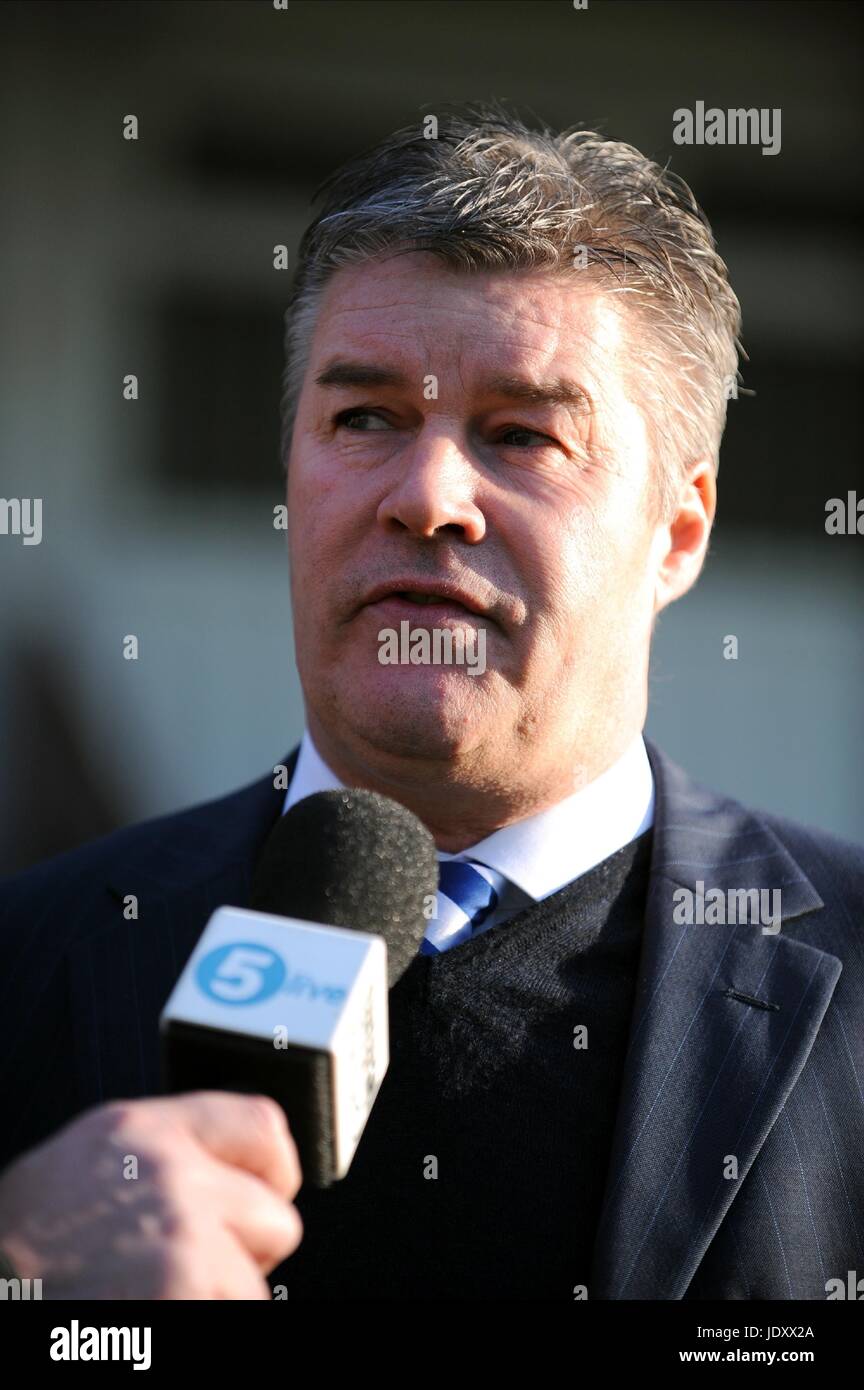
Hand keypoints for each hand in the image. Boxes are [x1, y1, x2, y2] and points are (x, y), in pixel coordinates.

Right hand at [0, 1091, 302, 1298]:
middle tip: (190, 1273)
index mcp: (139, 1130)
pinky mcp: (184, 1287)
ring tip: (151, 1301)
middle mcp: (168, 1169)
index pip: (262, 1127)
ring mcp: (181, 1232)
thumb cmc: (15, 1248)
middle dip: (244, 1255)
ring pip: (255, 1286)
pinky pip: (236, 1317)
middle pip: (276, 1217)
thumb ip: (155, 1161)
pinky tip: (146, 1320)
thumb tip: (222, 1181)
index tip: (264, 1198)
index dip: (272, 1175)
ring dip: (217, 1302)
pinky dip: (201, 1324)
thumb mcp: (82, 1167)